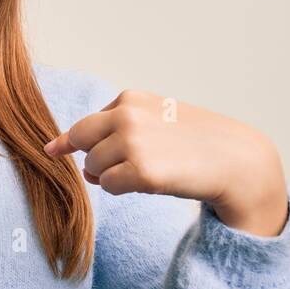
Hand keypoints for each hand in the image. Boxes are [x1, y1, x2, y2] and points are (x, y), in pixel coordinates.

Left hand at [44, 88, 288, 236]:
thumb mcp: (155, 120)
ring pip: (93, 167)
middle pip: (82, 142)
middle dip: (95, 158)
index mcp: (130, 98)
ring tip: (150, 170)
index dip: (75, 141)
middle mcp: (126, 116)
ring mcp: (132, 143)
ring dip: (112, 175)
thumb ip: (113, 130)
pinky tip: (150, 182)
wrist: (236, 160)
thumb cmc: (194, 142)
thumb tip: (65, 156)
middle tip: (130, 164)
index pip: (86, 123)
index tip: (53, 150)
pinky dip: (121, 189)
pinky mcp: (140, 172)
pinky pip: (108, 186)